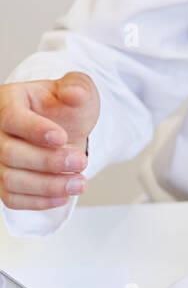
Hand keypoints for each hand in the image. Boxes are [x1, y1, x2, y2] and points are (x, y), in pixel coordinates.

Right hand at [0, 72, 99, 210]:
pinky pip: (12, 199)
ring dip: (48, 185)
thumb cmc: (66, 109)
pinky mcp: (4, 183)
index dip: (35, 130)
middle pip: (9, 153)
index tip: (62, 138)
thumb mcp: (78, 90)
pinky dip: (39, 201)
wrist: (67, 131)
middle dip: (49, 161)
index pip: (11, 118)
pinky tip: (63, 195)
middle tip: (81, 161)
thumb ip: (78, 87)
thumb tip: (74, 93)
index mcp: (9, 101)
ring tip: (79, 183)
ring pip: (10, 179)